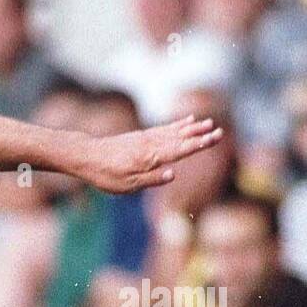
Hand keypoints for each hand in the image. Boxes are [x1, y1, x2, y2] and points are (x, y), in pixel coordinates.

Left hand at [81, 116, 223, 193]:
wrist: (87, 156)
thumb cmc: (106, 174)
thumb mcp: (127, 185)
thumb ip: (151, 179)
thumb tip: (174, 174)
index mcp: (150, 158)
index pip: (180, 150)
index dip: (198, 144)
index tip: (215, 138)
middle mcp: (151, 145)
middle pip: (180, 139)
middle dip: (200, 135)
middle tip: (219, 130)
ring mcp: (146, 138)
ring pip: (174, 131)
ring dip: (192, 127)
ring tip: (208, 122)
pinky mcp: (141, 136)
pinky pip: (164, 128)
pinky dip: (177, 124)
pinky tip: (187, 120)